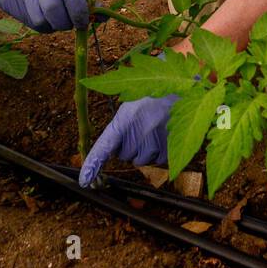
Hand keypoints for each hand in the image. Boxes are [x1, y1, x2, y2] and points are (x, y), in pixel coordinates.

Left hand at [80, 54, 176, 186]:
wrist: (181, 88)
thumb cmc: (152, 97)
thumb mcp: (131, 106)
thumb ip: (119, 129)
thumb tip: (111, 151)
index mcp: (125, 118)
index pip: (105, 145)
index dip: (93, 164)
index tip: (84, 180)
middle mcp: (139, 132)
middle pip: (123, 155)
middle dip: (129, 145)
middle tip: (140, 127)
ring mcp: (155, 142)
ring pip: (141, 160)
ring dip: (145, 149)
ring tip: (154, 128)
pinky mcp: (170, 149)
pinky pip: (157, 161)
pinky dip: (159, 152)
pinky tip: (164, 134)